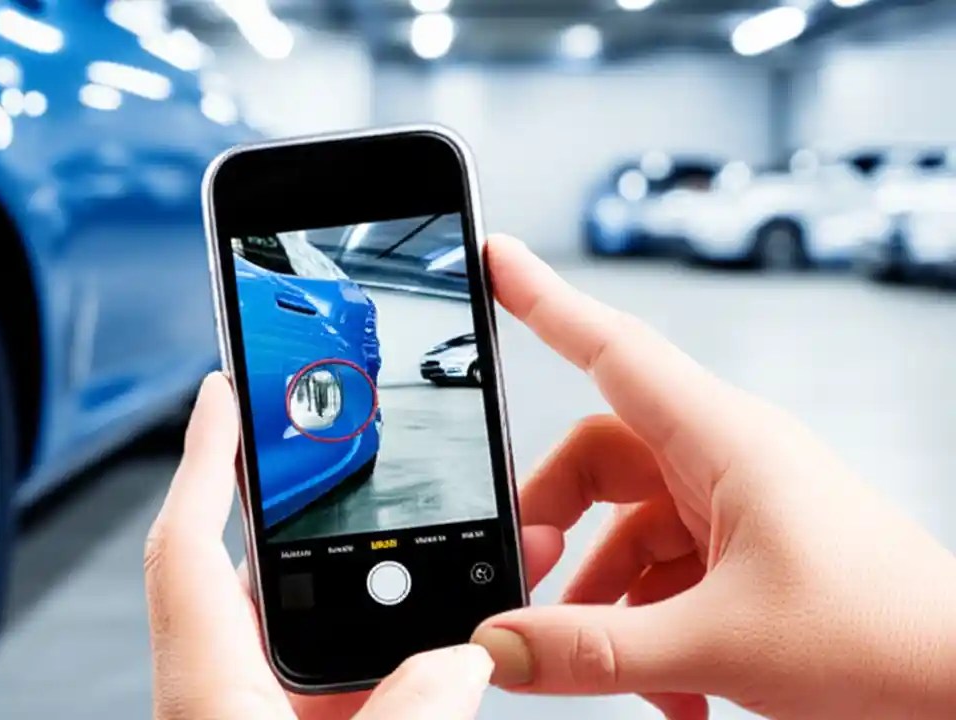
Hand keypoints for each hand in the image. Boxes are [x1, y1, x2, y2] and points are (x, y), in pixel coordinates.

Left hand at [147, 374, 533, 719]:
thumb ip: (409, 713)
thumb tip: (466, 658)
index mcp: (206, 687)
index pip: (186, 543)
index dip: (201, 457)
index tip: (220, 393)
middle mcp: (219, 692)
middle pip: (257, 571)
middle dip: (323, 516)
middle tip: (370, 470)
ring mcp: (248, 713)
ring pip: (302, 626)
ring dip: (366, 595)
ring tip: (434, 568)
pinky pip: (326, 676)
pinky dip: (378, 658)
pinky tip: (432, 656)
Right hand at [473, 235, 955, 718]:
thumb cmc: (890, 636)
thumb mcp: (719, 643)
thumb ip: (594, 649)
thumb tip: (502, 645)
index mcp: (724, 440)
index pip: (611, 347)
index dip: (543, 299)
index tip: (493, 257)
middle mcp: (725, 460)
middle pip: (598, 458)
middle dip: (553, 522)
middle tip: (524, 580)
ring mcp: (736, 507)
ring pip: (626, 527)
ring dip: (602, 598)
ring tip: (604, 664)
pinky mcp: (746, 554)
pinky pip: (664, 572)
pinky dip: (643, 626)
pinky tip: (663, 687)